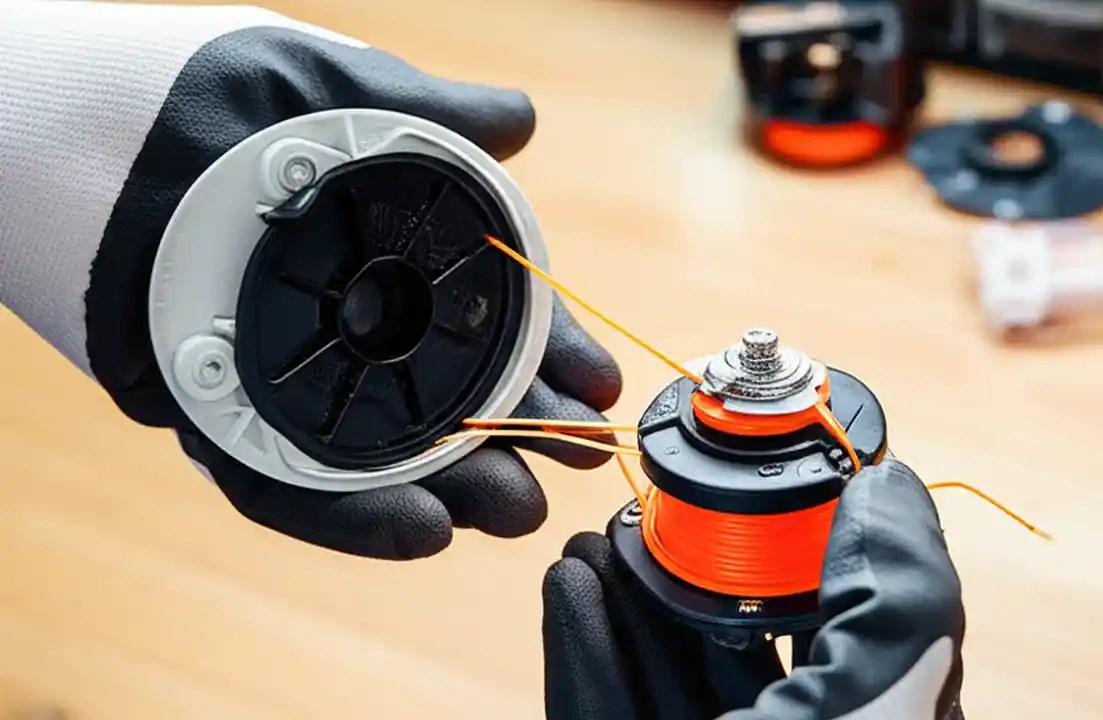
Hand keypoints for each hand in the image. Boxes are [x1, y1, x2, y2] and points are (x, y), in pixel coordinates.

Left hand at [0, 2, 620, 558]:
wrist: (125, 138)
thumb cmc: (238, 108)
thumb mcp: (360, 97)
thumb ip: (445, 119)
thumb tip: (520, 119)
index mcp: (396, 272)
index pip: (493, 327)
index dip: (554, 356)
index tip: (600, 387)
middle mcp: (353, 336)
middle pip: (452, 404)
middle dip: (524, 436)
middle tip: (578, 458)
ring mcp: (292, 387)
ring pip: (389, 459)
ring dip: (460, 490)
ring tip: (514, 509)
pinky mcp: (229, 427)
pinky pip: (295, 488)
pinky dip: (359, 518)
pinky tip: (423, 530)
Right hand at [541, 460, 964, 719]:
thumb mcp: (878, 707)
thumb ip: (896, 603)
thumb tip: (885, 491)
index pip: (847, 631)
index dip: (811, 553)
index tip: (781, 487)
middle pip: (734, 643)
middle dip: (691, 566)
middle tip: (663, 504)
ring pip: (661, 671)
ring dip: (627, 594)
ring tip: (601, 532)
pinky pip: (593, 708)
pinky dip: (579, 646)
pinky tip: (570, 582)